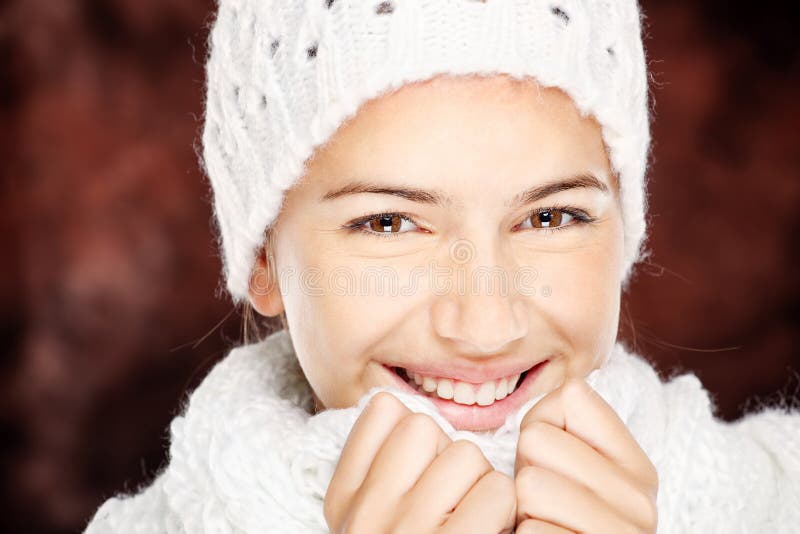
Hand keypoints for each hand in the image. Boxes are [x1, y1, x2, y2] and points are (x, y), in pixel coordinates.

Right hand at [324, 392, 515, 533]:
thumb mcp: (362, 517)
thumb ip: (375, 466)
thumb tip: (405, 407)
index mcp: (343, 499)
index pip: (382, 409)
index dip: (415, 431)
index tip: (422, 472)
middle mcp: (367, 513)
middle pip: (425, 427)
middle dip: (450, 455)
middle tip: (452, 498)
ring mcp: (408, 531)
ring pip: (467, 454)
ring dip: (482, 483)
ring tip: (469, 518)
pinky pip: (496, 490)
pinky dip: (503, 509)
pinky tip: (487, 529)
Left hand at [514, 378, 657, 533]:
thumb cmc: (558, 525)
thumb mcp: (575, 476)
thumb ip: (566, 436)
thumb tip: (545, 381)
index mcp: (637, 466)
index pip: (572, 395)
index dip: (540, 424)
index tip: (550, 463)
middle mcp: (640, 499)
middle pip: (537, 439)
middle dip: (525, 469)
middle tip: (543, 502)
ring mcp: (623, 532)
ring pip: (530, 484)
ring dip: (522, 509)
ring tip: (545, 523)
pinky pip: (529, 531)